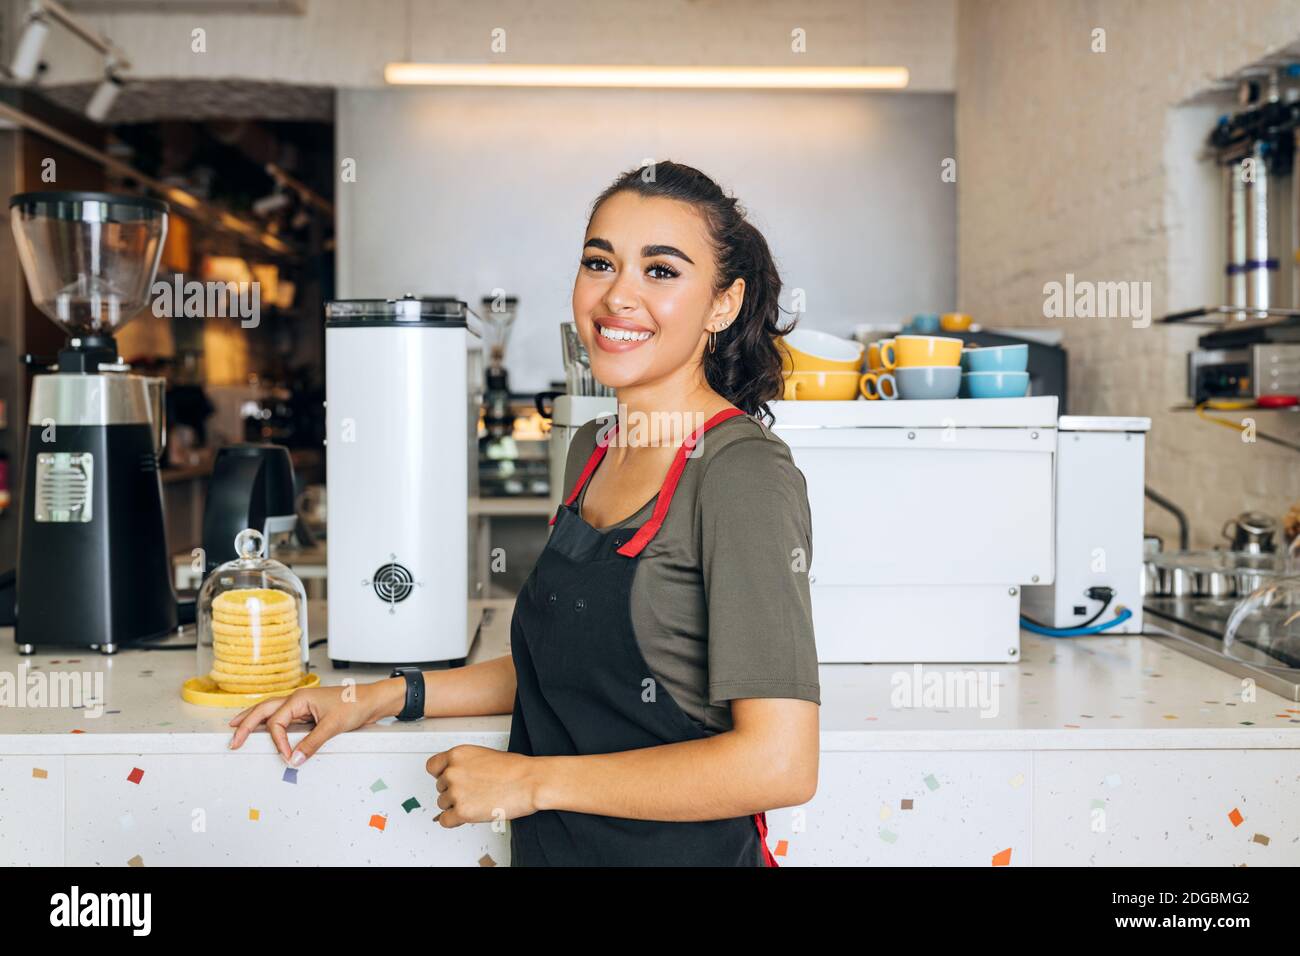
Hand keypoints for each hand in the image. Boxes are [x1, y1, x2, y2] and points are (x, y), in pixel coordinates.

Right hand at [228, 681, 395, 764]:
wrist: (373, 700)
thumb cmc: (355, 703)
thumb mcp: (333, 725)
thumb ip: (312, 743)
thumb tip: (294, 759)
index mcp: (299, 698)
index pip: (276, 721)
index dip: (278, 741)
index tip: (286, 756)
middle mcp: (297, 700)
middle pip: (264, 710)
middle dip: (245, 723)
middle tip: (232, 738)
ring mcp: (302, 706)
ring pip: (271, 712)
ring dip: (253, 720)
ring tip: (237, 727)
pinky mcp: (308, 713)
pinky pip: (284, 719)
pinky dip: (271, 725)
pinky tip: (265, 729)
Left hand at [427, 745, 542, 827]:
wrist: (530, 782)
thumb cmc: (516, 769)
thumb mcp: (484, 756)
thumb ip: (466, 764)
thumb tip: (459, 775)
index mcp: (458, 754)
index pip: (432, 767)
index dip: (441, 775)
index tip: (447, 780)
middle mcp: (452, 772)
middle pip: (440, 787)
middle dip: (454, 791)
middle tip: (473, 792)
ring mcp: (456, 792)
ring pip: (442, 804)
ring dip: (456, 805)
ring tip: (477, 801)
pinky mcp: (462, 811)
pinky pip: (445, 821)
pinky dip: (454, 821)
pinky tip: (467, 815)